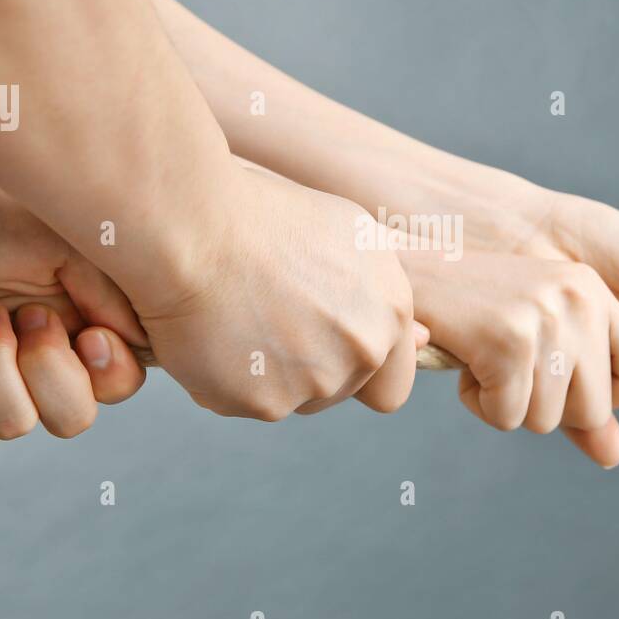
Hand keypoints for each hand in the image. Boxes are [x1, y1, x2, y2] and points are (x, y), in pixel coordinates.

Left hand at [0, 298, 145, 438]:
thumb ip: (113, 295)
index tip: (89, 336)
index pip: (118, 380)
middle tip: (25, 315)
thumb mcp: (66, 241)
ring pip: (12, 422)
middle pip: (71, 416)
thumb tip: (141, 343)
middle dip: (48, 373)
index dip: (109, 374)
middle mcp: (38, 347)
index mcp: (80, 314)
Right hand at [122, 165, 418, 420]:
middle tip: (265, 314)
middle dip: (307, 368)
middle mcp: (363, 351)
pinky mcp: (263, 403)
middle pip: (336, 393)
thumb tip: (424, 340)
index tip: (326, 349)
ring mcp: (315, 382)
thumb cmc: (263, 214)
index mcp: (391, 310)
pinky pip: (241, 403)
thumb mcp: (347, 234)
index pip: (392, 386)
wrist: (194, 227)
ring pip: (288, 399)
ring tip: (235, 314)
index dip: (359, 373)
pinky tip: (209, 331)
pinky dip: (222, 378)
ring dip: (264, 373)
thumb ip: (383, 292)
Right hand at [402, 251, 618, 467]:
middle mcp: (582, 299)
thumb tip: (616, 456)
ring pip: (549, 419)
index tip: (571, 378)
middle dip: (548, 406)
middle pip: (595, 411)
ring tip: (488, 357)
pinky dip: (481, 403)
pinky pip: (509, 417)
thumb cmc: (473, 312)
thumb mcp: (539, 338)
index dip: (616, 394)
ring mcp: (546, 316)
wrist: (403, 273)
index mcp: (597, 294)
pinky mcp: (509, 338)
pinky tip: (468, 363)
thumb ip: (582, 390)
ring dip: (509, 404)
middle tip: (514, 365)